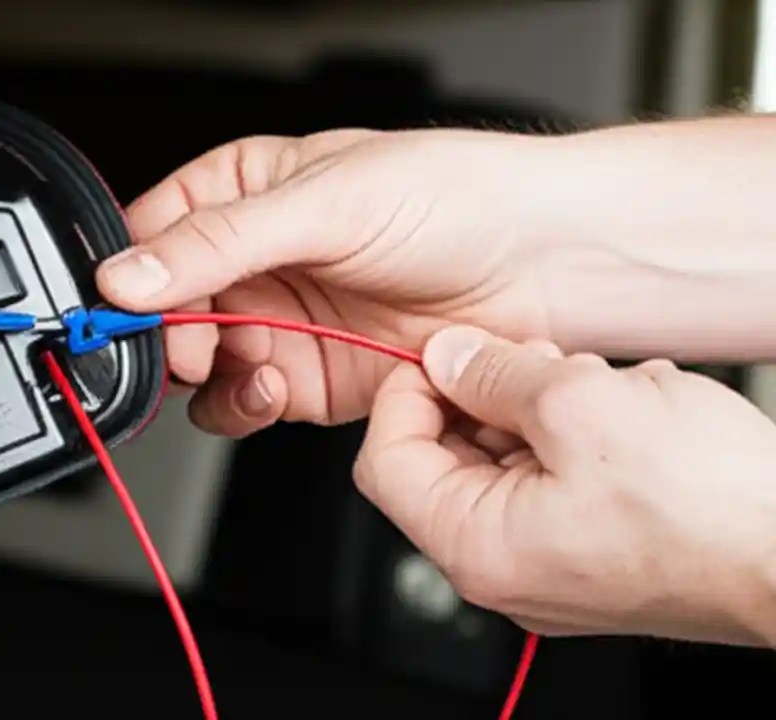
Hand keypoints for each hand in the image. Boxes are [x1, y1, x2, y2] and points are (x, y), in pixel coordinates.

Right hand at [97, 120, 775, 436]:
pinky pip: (247, 401)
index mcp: (243, 191)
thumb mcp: (327, 203)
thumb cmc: (456, 199)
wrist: (546, 266)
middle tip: (185, 347)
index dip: (130, 278)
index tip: (123, 311)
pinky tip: (275, 387)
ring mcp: (279, 320)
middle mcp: (255, 258)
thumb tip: (130, 275)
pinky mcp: (309, 376)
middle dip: (168, 337)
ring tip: (243, 363)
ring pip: (200, 364)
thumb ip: (220, 243)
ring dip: (208, 375)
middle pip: (165, 309)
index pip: (151, 236)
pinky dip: (247, 405)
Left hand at [354, 325, 775, 645]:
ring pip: (503, 462)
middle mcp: (503, 570)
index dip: (404, 394)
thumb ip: (494, 375)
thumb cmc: (709, 506)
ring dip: (536, 408)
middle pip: (443, 460)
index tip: (436, 355)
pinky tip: (623, 411)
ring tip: (594, 383)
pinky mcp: (590, 554)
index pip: (385, 461)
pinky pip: (551, 481)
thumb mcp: (580, 405)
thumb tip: (446, 356)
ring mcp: (548, 566)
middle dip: (480, 396)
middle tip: (526, 357)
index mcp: (477, 547)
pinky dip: (574, 435)